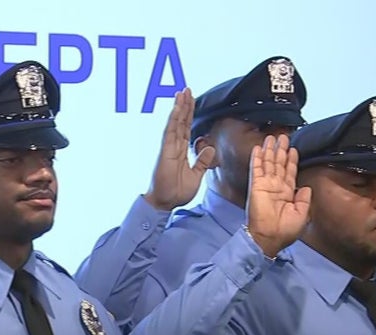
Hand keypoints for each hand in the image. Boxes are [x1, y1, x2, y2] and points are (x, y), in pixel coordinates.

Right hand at [142, 88, 215, 210]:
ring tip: (183, 92)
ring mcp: (169, 147)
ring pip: (175, 122)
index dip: (189, 114)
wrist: (166, 203)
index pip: (187, 128)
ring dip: (180, 107)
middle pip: (181, 121)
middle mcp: (174, 146)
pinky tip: (177, 107)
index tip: (191, 101)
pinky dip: (174, 118)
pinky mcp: (165, 151)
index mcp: (181, 151)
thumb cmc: (177, 192)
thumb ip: (202, 161)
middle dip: (185, 105)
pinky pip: (170, 131)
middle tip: (187, 89)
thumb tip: (209, 148)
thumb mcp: (196, 175)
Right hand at [245, 134, 310, 257]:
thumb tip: (306, 187)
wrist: (269, 237)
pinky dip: (257, 158)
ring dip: (270, 150)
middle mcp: (276, 186)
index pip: (290, 172)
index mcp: (287, 193)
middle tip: (283, 136)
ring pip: (268, 163)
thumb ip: (304, 199)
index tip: (293, 149)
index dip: (291, 160)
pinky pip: (256, 169)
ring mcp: (265, 185)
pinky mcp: (256, 185)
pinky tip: (258, 148)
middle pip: (279, 164)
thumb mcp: (302, 215)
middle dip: (281, 150)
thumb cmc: (285, 230)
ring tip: (272, 137)